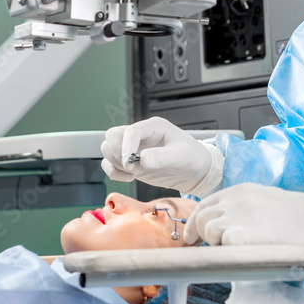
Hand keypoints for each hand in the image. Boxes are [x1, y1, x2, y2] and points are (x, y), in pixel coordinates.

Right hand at [100, 117, 223, 195]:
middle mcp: (140, 135)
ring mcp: (133, 148)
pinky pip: (110, 164)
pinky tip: (130, 177)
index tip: (131, 163)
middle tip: (132, 167)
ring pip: (108, 149)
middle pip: (112, 136)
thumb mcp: (180, 156)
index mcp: (153, 126)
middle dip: (117, 153)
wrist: (195, 171)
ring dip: (115, 163)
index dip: (126, 146)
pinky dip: (115, 172)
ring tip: (134, 172)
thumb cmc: (192, 157)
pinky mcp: (130, 162)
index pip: (130, 131)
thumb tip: (142, 159)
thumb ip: (161, 157)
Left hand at [183, 183, 303, 245]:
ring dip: (214, 243)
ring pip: (208, 231)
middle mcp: (235, 200)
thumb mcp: (262, 200)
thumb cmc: (294, 215)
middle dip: (202, 235)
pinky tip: (239, 253)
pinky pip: (221, 243)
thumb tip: (220, 225)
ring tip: (232, 249)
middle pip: (201, 218)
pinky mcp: (243, 234)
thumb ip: (240, 207)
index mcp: (239, 191)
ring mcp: (238, 216)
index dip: (195, 223)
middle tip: (212, 248)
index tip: (192, 238)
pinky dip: (225, 250)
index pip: (204, 205)